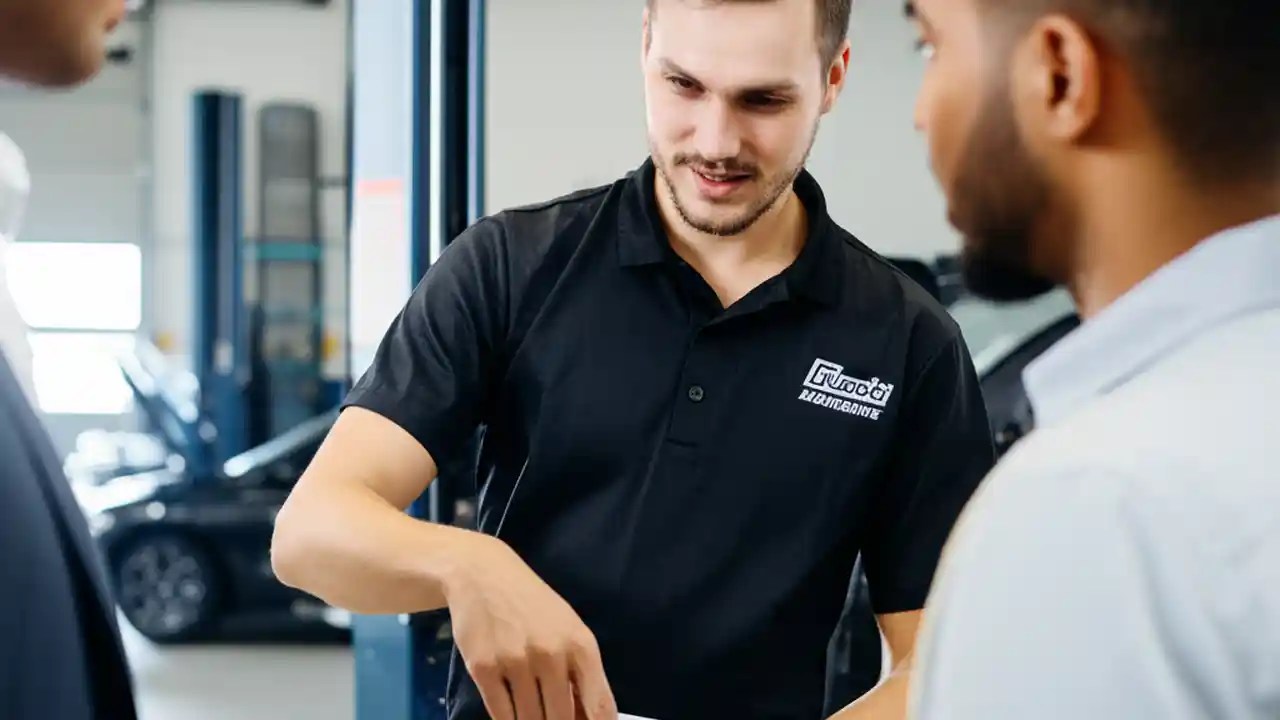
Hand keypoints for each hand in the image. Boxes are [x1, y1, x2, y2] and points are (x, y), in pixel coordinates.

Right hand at [445, 536, 617, 719]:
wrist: (483, 575)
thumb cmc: (532, 605)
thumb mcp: (568, 629)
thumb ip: (580, 672)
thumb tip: (586, 717)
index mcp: (581, 645)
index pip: (599, 706)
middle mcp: (551, 654)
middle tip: (551, 717)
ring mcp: (516, 662)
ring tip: (532, 714)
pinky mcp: (483, 668)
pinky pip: (501, 715)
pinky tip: (510, 714)